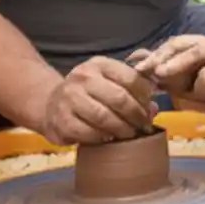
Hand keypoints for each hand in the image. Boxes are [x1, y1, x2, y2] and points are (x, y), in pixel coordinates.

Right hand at [41, 56, 156, 145]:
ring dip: (122, 129)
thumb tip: (153, 109)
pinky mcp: (60, 120)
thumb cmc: (90, 93)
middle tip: (143, 126)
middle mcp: (82, 77)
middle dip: (136, 115)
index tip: (150, 107)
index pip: (131, 78)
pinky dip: (103, 138)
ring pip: (104, 117)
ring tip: (130, 134)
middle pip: (119, 98)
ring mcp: (69, 98)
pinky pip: (88, 133)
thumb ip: (133, 91)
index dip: (145, 96)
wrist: (51, 103)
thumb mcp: (110, 82)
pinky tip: (109, 139)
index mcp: (100, 64)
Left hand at [129, 35, 204, 111]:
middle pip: (195, 50)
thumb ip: (161, 63)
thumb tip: (134, 58)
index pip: (175, 46)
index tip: (141, 69)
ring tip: (196, 93)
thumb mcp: (183, 68)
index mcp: (195, 45)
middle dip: (177, 62)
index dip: (158, 56)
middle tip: (160, 72)